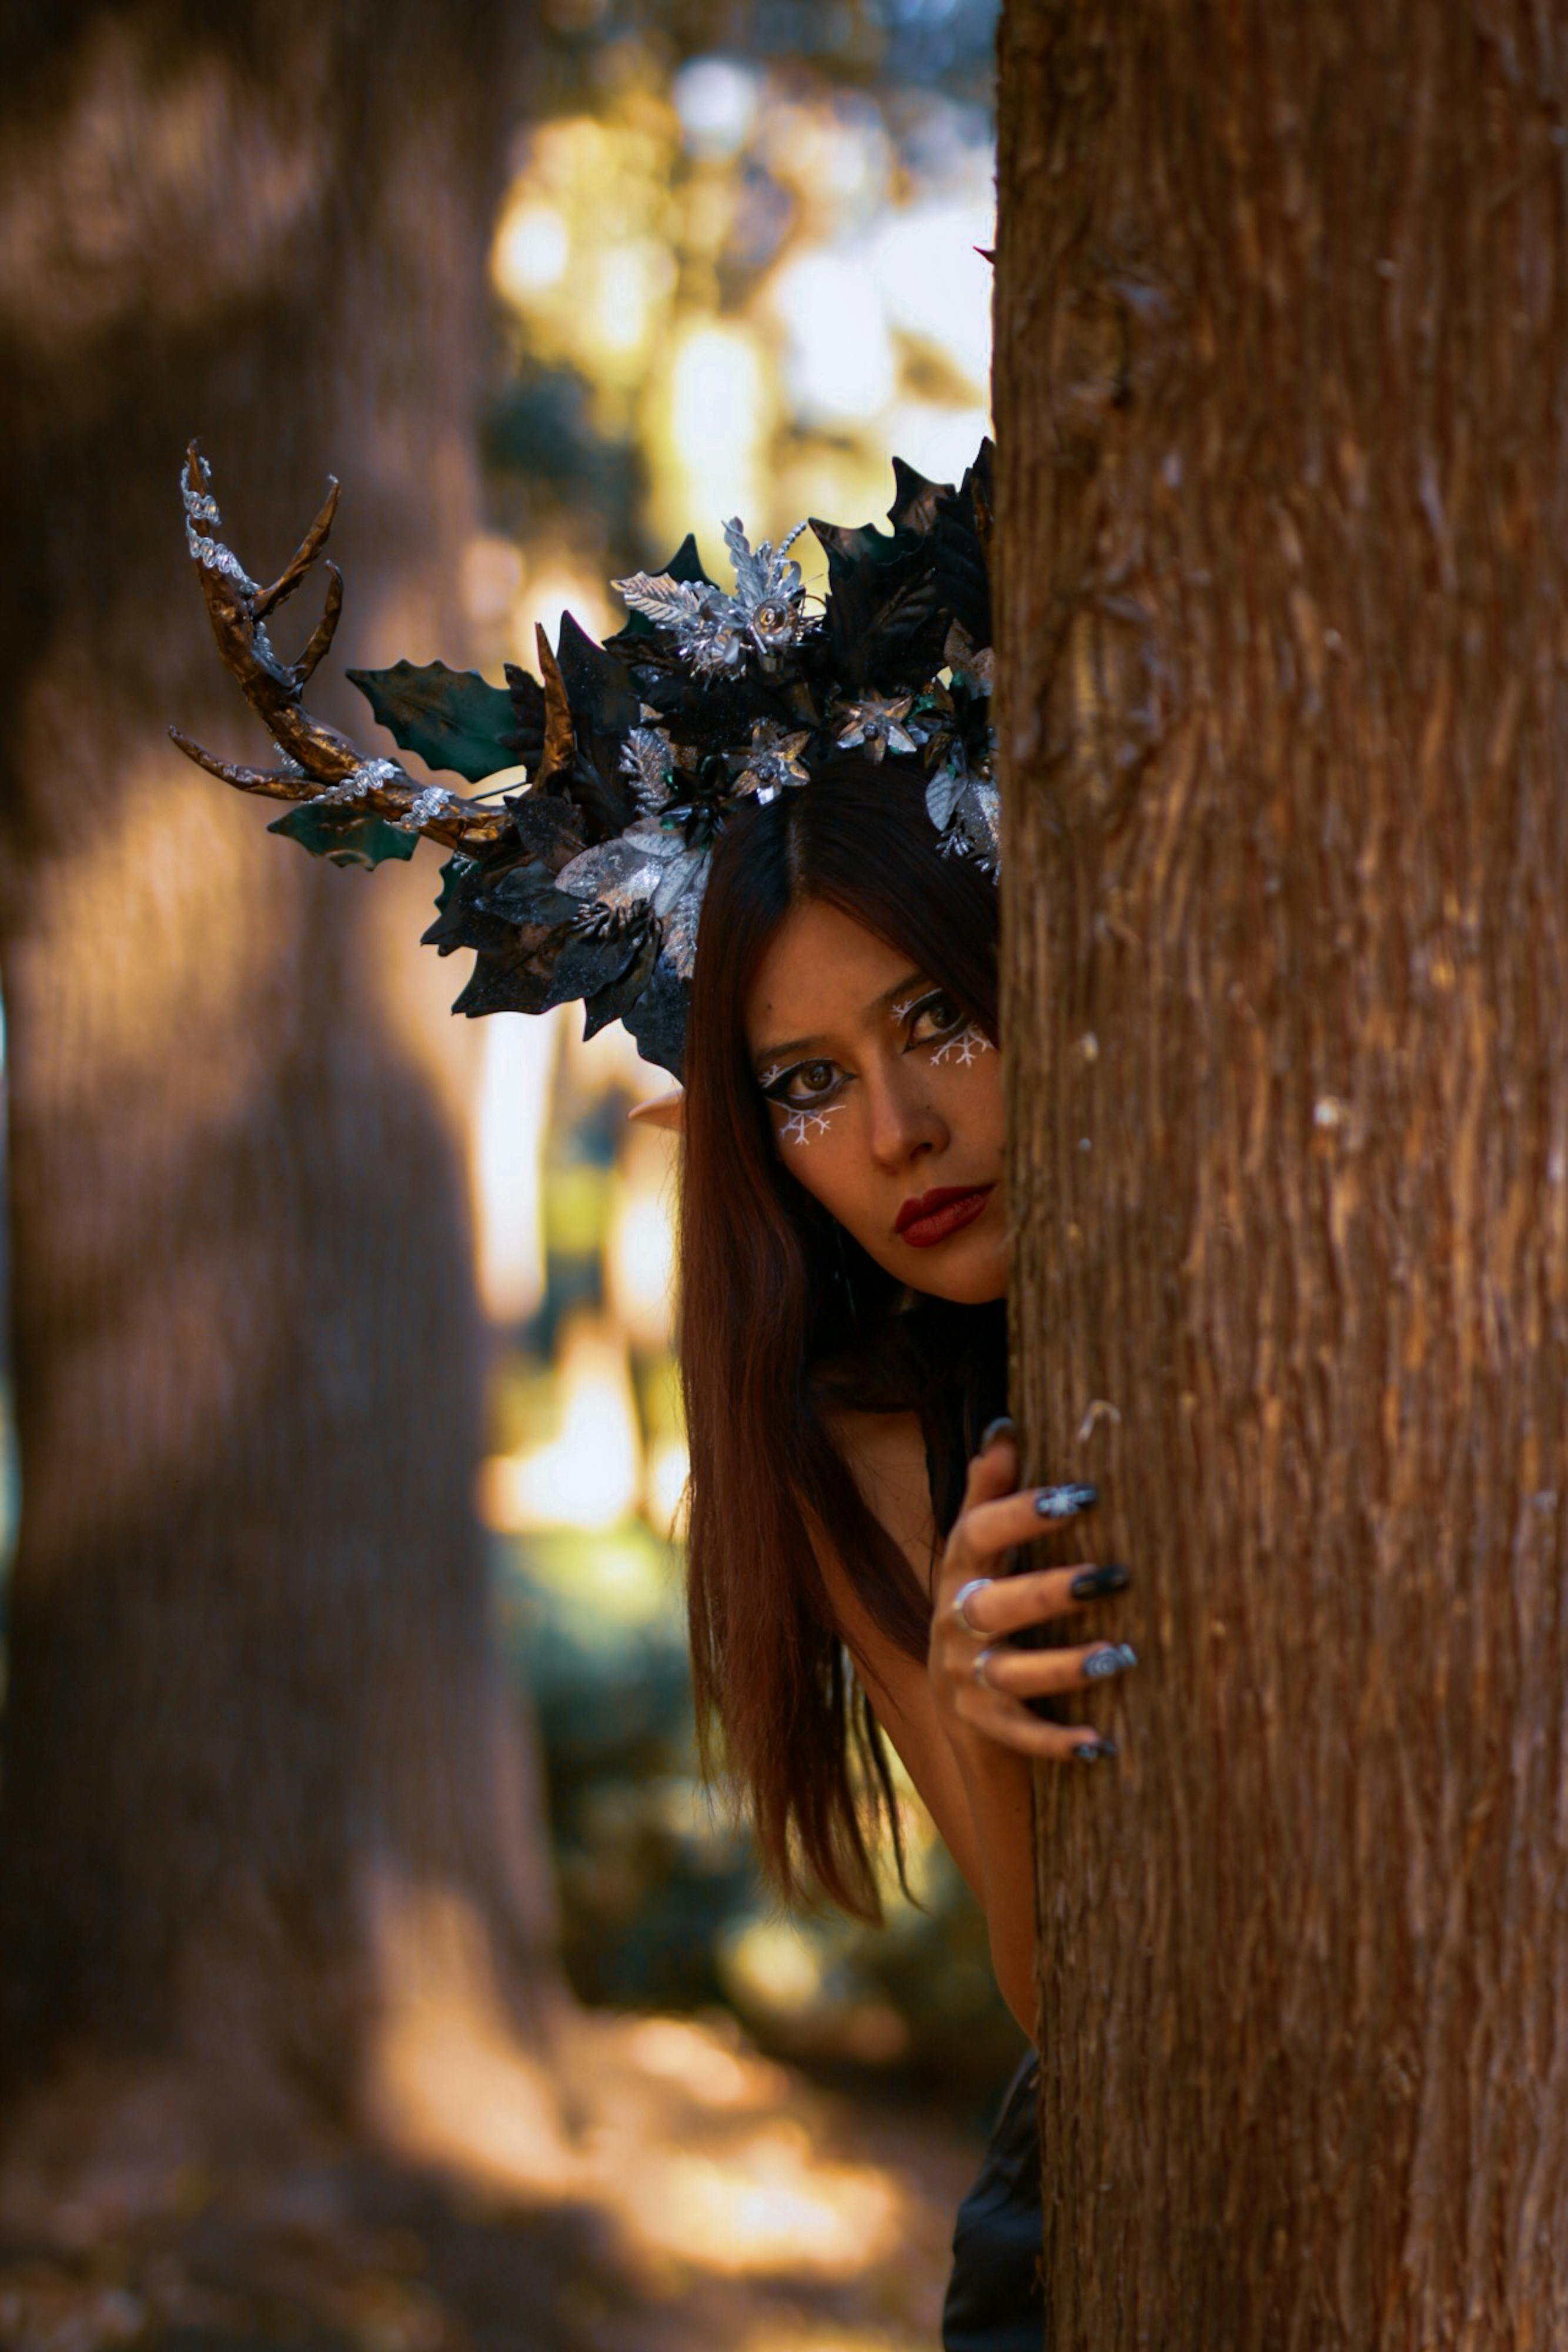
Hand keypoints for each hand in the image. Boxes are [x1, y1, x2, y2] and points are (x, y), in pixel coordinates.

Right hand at [927, 1418, 1134, 1760]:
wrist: (952, 1700)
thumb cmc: (985, 1602)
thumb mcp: (980, 1551)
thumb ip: (989, 1491)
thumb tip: (1003, 1425)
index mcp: (960, 1570)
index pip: (979, 1533)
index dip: (1024, 1513)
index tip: (1084, 1496)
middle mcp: (954, 1621)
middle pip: (995, 1605)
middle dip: (1052, 1590)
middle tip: (1115, 1577)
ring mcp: (963, 1676)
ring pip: (1010, 1672)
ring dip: (1065, 1666)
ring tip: (1123, 1655)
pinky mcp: (980, 1725)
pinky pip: (1019, 1735)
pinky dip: (1058, 1741)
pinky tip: (1103, 1744)